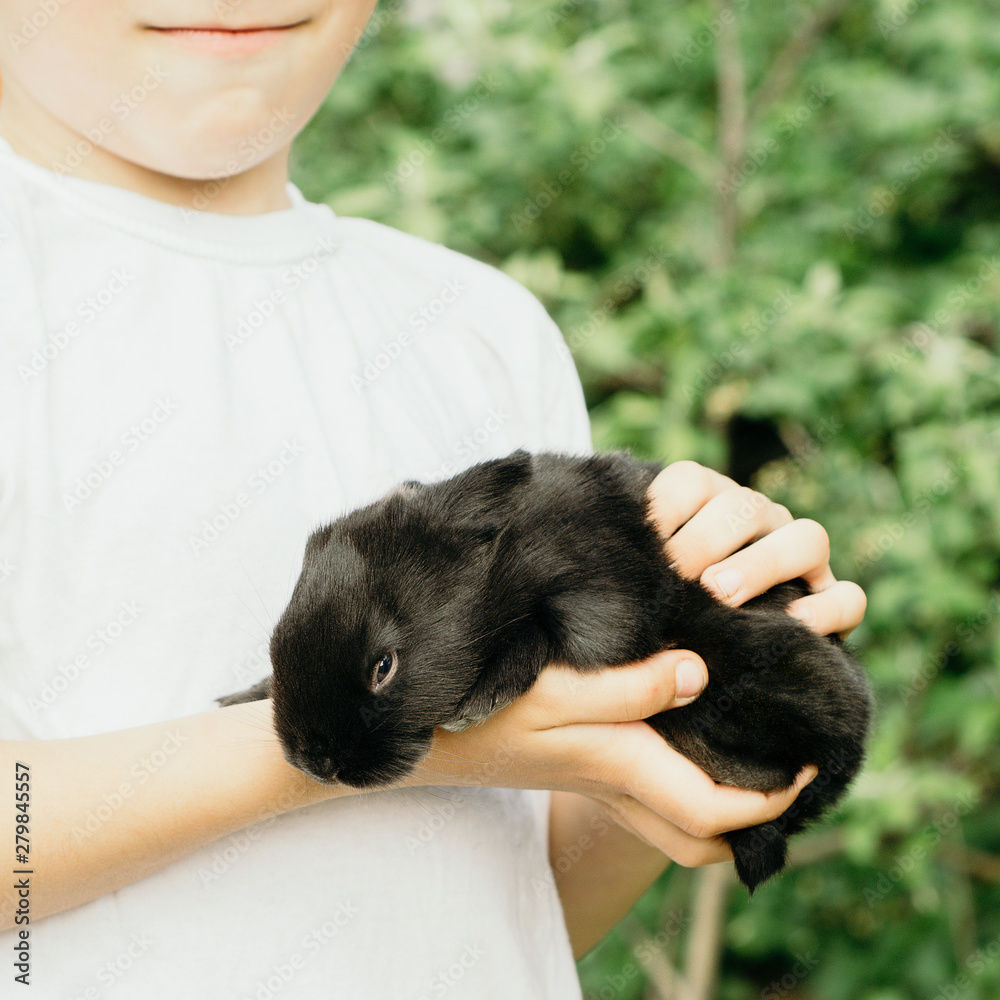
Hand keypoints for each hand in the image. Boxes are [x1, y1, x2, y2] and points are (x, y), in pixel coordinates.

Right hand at [418, 652, 816, 864]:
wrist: (425, 730)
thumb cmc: (484, 708)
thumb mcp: (554, 689)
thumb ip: (628, 686)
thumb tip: (699, 674)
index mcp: (620, 765)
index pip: (714, 810)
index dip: (772, 798)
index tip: (810, 760)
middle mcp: (616, 782)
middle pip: (700, 837)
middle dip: (753, 821)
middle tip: (788, 774)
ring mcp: (596, 777)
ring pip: (673, 821)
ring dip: (719, 805)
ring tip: (750, 759)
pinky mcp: (580, 761)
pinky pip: (648, 789)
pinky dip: (682, 777)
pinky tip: (687, 729)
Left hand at [648, 461, 865, 636]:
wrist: (696, 657)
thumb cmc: (657, 614)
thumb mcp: (642, 585)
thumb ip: (634, 570)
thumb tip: (612, 572)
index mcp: (709, 503)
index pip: (690, 481)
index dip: (663, 508)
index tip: (635, 548)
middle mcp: (759, 521)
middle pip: (744, 507)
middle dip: (705, 541)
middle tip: (675, 578)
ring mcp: (801, 559)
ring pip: (808, 537)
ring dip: (762, 563)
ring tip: (722, 595)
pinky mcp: (832, 603)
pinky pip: (848, 597)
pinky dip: (826, 609)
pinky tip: (791, 624)